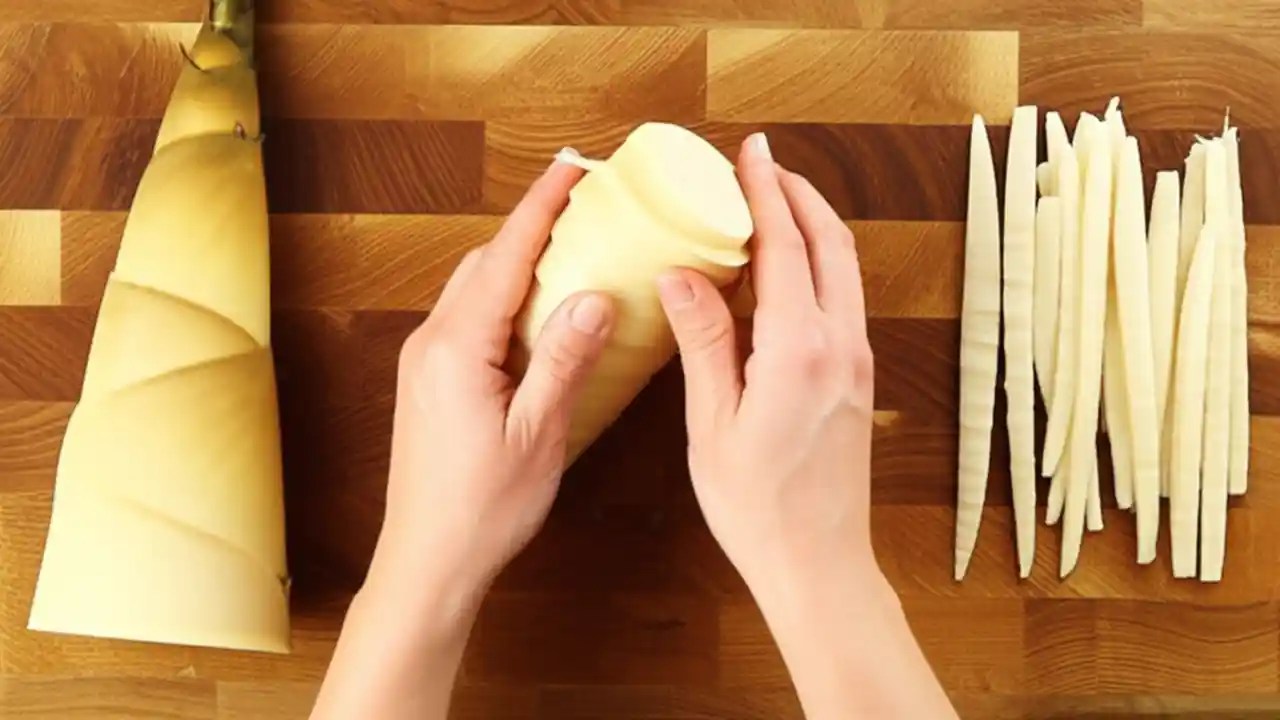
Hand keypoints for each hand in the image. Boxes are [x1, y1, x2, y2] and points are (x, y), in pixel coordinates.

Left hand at [364, 159, 614, 618]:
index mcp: (456, 349)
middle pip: (484, 265)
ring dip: (517, 264)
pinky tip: (538, 314)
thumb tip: (595, 296)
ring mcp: (424, 362)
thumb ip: (564, 360)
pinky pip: (468, 319)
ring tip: (569, 250)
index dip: (540, 209)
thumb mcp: (537, 435)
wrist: (425, 563)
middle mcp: (430, 344)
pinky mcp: (428, 383)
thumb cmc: (481, 510)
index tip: (571, 170)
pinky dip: (505, 300)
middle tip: (582, 205)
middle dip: (531, 229)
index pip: (504, 259)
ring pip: (473, 290)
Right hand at [657, 135, 955, 719]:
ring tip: (773, 204)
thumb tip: (683, 276)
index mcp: (801, 349)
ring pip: (845, 269)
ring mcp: (857, 361)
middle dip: (797, 194)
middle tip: (761, 165)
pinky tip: (786, 272)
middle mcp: (842, 344)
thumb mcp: (714, 424)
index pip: (786, 245)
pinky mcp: (858, 379)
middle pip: (830, 243)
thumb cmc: (759, 506)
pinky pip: (844, 300)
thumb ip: (704, 342)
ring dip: (813, 226)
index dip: (765, 191)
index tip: (750, 152)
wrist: (820, 564)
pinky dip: (820, 265)